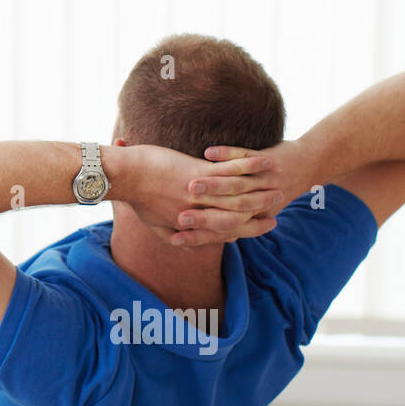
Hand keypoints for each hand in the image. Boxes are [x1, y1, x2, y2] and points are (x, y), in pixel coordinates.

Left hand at [119, 144, 282, 247]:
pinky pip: (231, 170)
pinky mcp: (199, 172)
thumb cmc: (136, 198)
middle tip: (279, 206)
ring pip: (240, 195)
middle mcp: (201, 211)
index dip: (249, 229)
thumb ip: (173, 234)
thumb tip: (184, 242)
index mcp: (193, 224)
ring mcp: (202, 192)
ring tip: (279, 185)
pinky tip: (266, 163)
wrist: (125, 176)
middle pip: (240, 215)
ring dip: (261, 191)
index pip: (228, 231)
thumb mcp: (154, 225)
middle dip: (261, 212)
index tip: (265, 225)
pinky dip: (250, 167)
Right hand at [175, 140, 312, 245]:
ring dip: (212, 186)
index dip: (198, 235)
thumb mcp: (256, 211)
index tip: (176, 238)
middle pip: (225, 213)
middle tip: (178, 216)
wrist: (307, 165)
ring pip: (234, 186)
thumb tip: (211, 239)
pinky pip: (244, 157)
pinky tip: (208, 151)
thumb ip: (231, 224)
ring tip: (189, 184)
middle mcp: (259, 204)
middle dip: (200, 215)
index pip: (220, 231)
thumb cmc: (274, 188)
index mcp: (252, 218)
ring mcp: (264, 182)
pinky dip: (226, 154)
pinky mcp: (268, 161)